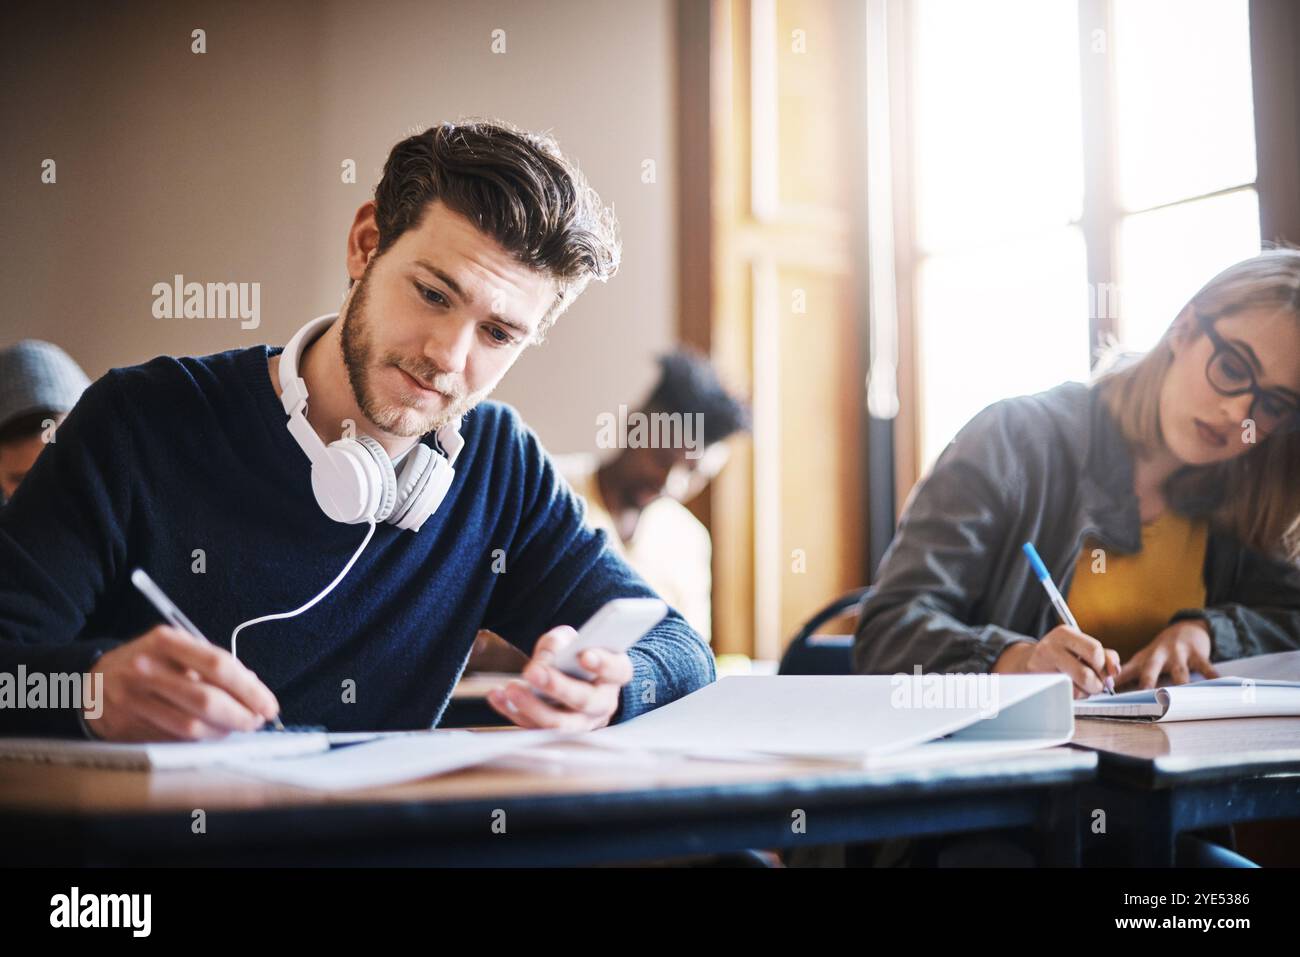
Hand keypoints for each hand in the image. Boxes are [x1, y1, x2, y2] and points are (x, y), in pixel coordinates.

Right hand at [84, 625, 280, 741]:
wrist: (92, 679)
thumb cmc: (150, 662)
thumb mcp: (176, 649)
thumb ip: (213, 664)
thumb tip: (254, 688)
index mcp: (166, 641)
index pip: (218, 665)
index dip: (249, 689)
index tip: (269, 705)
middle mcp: (147, 669)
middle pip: (206, 700)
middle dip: (240, 715)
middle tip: (257, 721)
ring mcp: (133, 700)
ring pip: (191, 726)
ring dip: (222, 732)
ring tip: (238, 728)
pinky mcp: (126, 726)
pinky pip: (174, 739)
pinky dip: (200, 740)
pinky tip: (211, 734)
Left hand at [486, 625, 632, 730]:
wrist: (573, 679)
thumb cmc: (575, 655)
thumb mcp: (572, 640)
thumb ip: (560, 643)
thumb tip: (544, 661)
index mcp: (614, 674)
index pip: (615, 670)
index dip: (601, 664)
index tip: (584, 655)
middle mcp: (602, 704)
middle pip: (584, 701)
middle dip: (558, 687)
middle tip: (533, 671)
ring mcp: (580, 723)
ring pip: (559, 724)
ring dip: (532, 707)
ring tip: (511, 688)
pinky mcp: (555, 734)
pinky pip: (532, 727)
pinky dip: (512, 712)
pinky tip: (496, 695)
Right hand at [993, 625, 1119, 698]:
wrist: (1029, 661)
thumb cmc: (1063, 654)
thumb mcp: (1082, 646)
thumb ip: (1106, 655)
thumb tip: (1114, 671)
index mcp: (1064, 633)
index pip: (1094, 650)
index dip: (1105, 666)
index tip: (1106, 673)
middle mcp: (1050, 647)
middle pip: (1086, 673)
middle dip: (1098, 684)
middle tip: (1097, 683)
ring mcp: (1042, 666)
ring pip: (1077, 688)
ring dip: (1087, 692)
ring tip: (1082, 685)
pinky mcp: (1040, 682)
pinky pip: (1067, 695)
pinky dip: (1076, 695)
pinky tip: (1071, 687)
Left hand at [1117, 620, 1217, 689]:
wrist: (1186, 629)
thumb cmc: (1161, 652)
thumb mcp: (1141, 660)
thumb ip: (1125, 676)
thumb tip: (1105, 692)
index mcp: (1142, 661)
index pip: (1124, 672)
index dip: (1115, 681)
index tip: (1107, 692)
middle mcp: (1158, 657)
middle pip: (1150, 671)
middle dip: (1146, 683)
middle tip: (1143, 697)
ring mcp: (1178, 654)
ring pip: (1179, 673)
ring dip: (1180, 685)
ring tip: (1181, 699)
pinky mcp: (1197, 654)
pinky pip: (1206, 667)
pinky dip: (1211, 677)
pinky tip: (1216, 685)